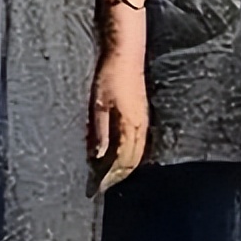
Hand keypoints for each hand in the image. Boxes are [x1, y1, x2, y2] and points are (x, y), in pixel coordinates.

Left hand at [88, 52, 147, 194]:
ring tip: (108, 174)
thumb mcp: (99, 103)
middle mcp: (140, 126)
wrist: (126, 54)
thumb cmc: (109, 76)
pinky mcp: (142, 114)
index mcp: (130, 126)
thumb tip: (98, 156)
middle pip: (132, 161)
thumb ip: (100, 131)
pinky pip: (139, 142)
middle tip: (101, 185)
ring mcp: (143, 120)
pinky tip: (118, 154)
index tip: (97, 187)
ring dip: (124, 166)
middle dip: (117, 175)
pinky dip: (129, 154)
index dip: (109, 176)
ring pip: (137, 153)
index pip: (122, 161)